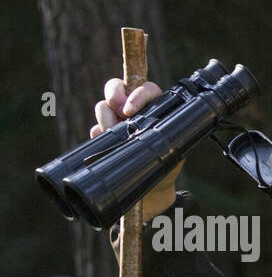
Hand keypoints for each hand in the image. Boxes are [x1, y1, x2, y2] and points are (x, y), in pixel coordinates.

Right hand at [91, 78, 184, 219]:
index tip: (130, 111)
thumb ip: (162, 131)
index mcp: (154, 108)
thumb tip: (141, 123)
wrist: (154, 188)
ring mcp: (116, 120)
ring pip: (103, 107)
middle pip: (115, 87)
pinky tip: (108, 144)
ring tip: (117, 133)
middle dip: (114, 96)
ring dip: (107, 120)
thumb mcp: (172, 148)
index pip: (146, 89)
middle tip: (120, 114)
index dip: (137, 94)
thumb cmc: (167, 164)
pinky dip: (99, 135)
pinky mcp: (103, 134)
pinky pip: (95, 129)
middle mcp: (134, 110)